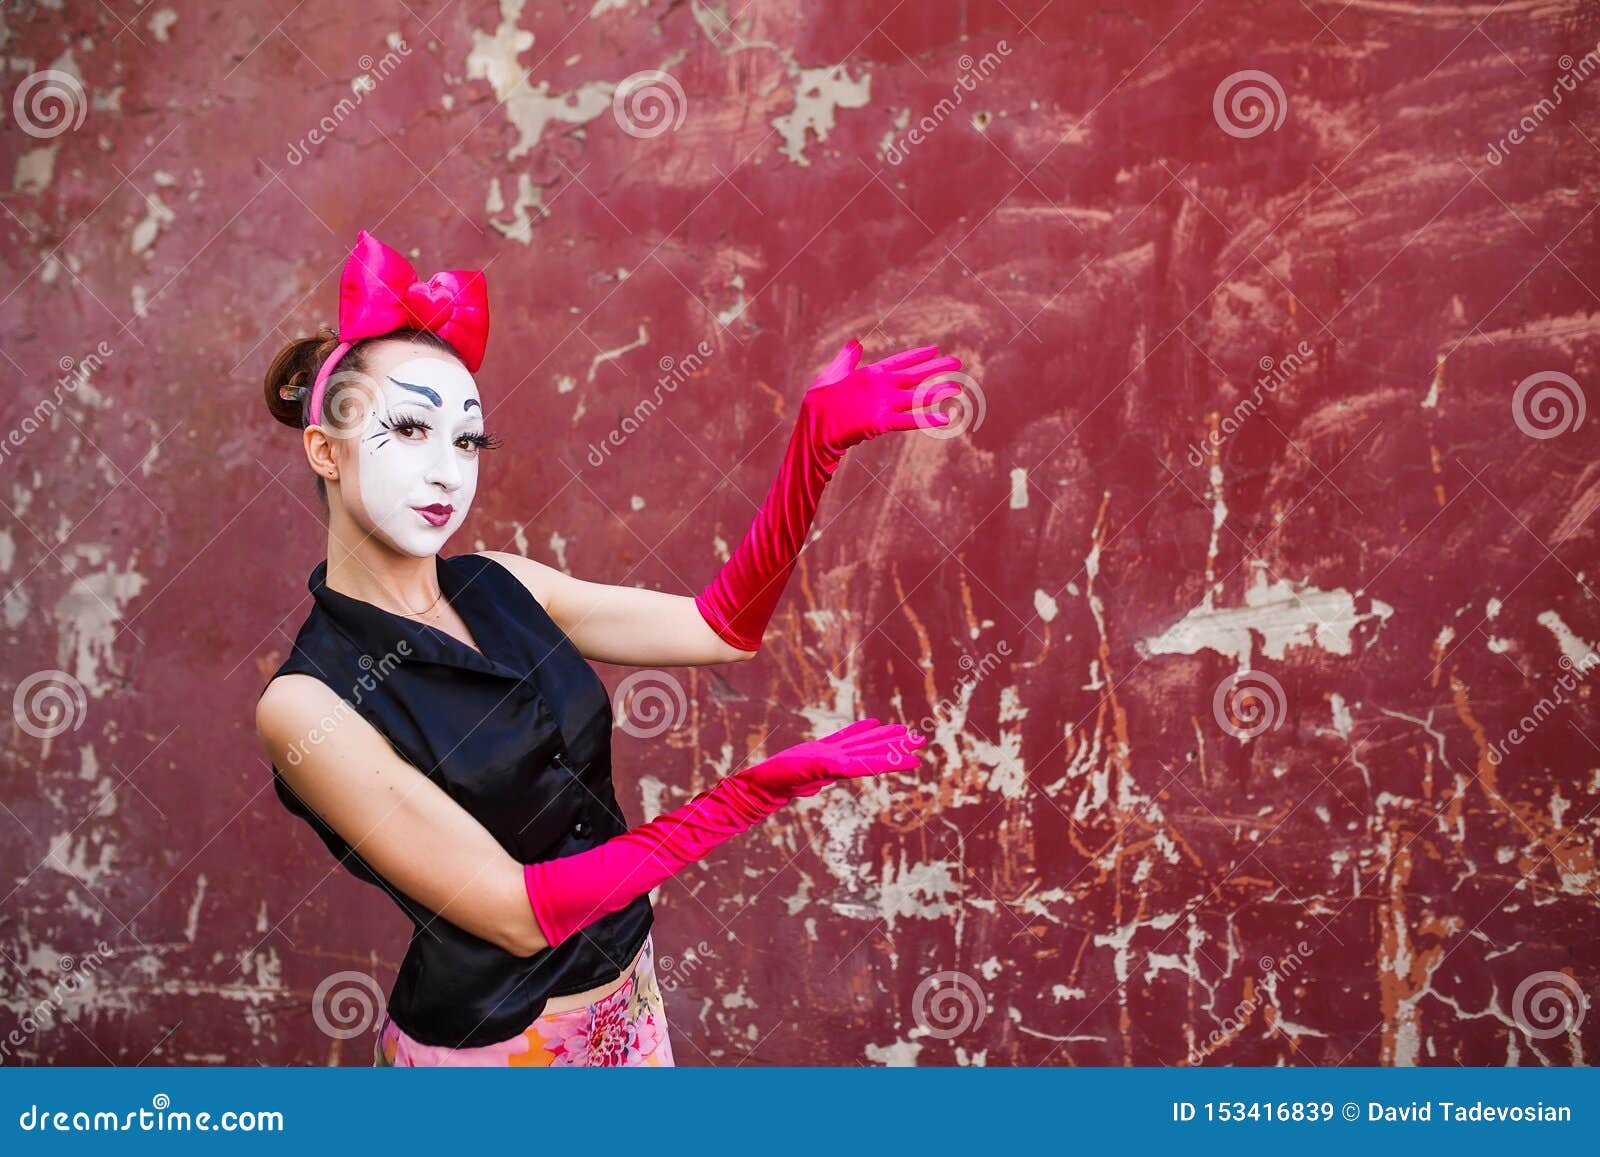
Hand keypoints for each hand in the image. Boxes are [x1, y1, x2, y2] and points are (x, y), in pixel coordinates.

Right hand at [737, 718, 926, 804]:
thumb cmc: (778, 779)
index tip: (915, 760)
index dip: (894, 760)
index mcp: (837, 767)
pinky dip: (860, 730)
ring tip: (905, 731)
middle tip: (922, 739)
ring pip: (863, 743)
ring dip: (884, 737)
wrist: (762, 785)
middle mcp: (838, 761)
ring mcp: (829, 755)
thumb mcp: (802, 772)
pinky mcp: (820, 750)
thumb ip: (820, 768)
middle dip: (897, 746)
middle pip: (873, 751)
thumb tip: (837, 769)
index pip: (872, 763)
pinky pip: (845, 736)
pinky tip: (873, 723)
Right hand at [801, 340, 964, 458]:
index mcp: (871, 372)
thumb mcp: (832, 373)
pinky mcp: (882, 422)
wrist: (814, 422)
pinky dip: (928, 419)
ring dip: (939, 391)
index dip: (920, 355)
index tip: (935, 349)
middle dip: (938, 367)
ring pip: (918, 396)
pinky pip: (911, 421)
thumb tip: (856, 343)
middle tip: (957, 363)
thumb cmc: (820, 400)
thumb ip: (847, 358)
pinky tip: (946, 417)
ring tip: (957, 388)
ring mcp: (883, 403)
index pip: (901, 360)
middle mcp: (881, 384)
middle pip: (916, 374)